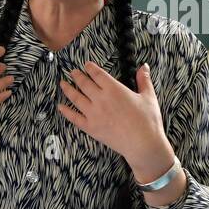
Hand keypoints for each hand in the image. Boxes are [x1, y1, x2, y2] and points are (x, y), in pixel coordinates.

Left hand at [58, 62, 173, 177]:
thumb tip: (144, 66)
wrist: (142, 143)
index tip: (86, 65)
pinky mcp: (90, 127)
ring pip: (76, 98)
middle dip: (77, 76)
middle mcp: (100, 99)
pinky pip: (74, 117)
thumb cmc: (147, 120)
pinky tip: (60, 106)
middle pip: (84, 84)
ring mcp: (93, 113)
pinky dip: (66, 111)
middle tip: (72, 72)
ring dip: (68, 89)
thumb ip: (144, 80)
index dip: (90, 68)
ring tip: (62, 84)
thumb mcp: (148, 97)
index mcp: (114, 89)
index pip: (98, 74)